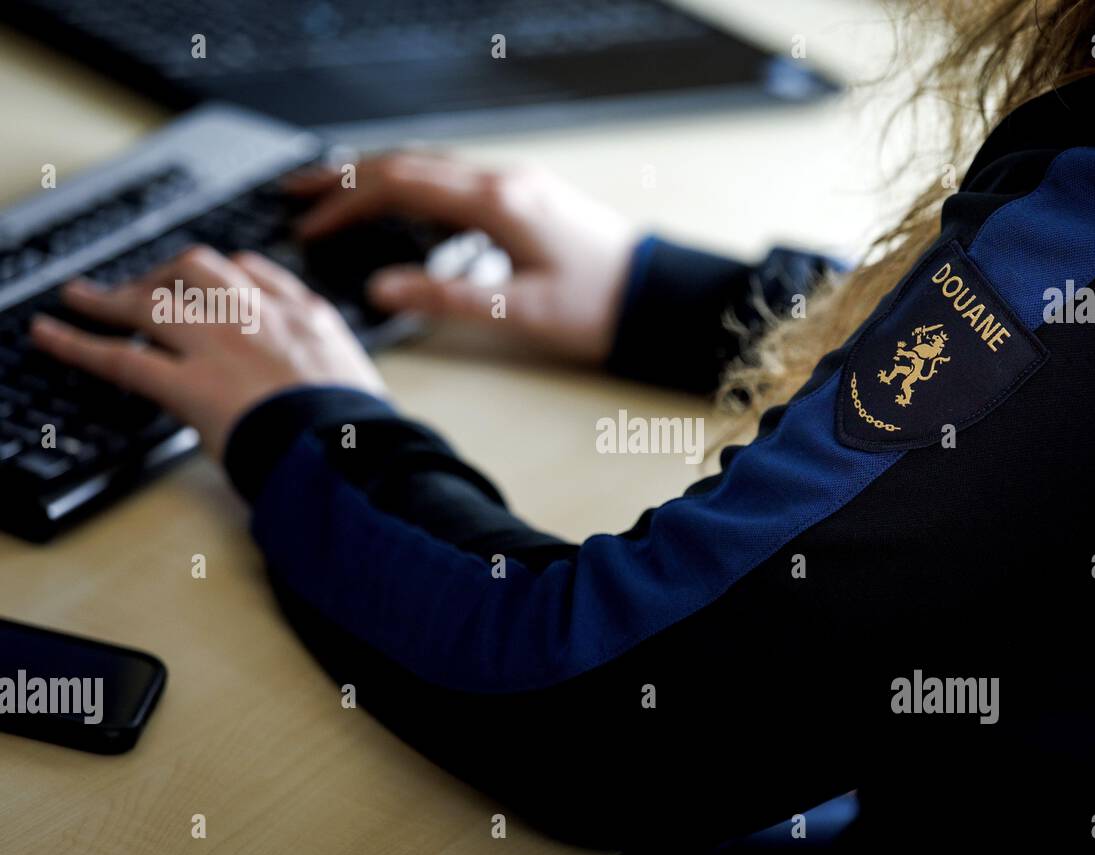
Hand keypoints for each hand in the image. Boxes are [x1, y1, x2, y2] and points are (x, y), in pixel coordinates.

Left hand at [30, 246, 385, 459]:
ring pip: (153, 301)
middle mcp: (261, 317)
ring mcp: (221, 345)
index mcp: (308, 317)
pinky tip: (49, 335)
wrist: (353, 454)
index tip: (206, 280)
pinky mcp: (190, 384)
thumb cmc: (364, 435)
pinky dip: (76, 344)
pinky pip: (121, 357)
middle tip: (141, 289)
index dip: (220, 274)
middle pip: (198, 269)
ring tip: (80, 299)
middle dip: (162, 274)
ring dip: (110, 298)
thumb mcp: (361, 385)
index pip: (254, 273)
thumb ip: (335, 369)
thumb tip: (328, 386)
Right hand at [287, 154, 637, 364]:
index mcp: (498, 202)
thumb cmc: (599, 305)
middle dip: (348, 176)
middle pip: (408, 163)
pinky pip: (454, 180)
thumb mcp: (518, 312)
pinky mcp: (524, 196)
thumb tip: (380, 290)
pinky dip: (413, 187)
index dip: (347, 201)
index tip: (310, 223)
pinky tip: (398, 208)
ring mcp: (515, 183)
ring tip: (334, 194)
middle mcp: (504, 180)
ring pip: (430, 167)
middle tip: (297, 191)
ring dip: (378, 177)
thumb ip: (445, 298)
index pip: (402, 185)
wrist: (657, 295)